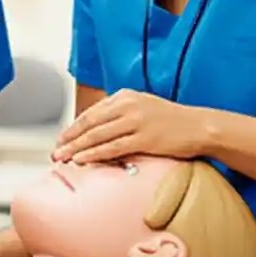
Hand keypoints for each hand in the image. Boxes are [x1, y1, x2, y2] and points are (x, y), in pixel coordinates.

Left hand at [54, 89, 210, 163]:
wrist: (200, 126)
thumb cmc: (170, 121)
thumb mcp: (142, 107)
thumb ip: (119, 114)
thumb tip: (96, 129)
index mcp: (124, 96)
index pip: (91, 113)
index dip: (73, 127)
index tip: (61, 139)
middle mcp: (127, 105)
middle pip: (89, 124)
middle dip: (69, 139)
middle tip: (55, 152)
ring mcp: (136, 121)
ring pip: (97, 136)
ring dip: (76, 148)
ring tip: (63, 158)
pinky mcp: (145, 138)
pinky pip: (113, 148)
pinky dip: (94, 154)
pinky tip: (82, 160)